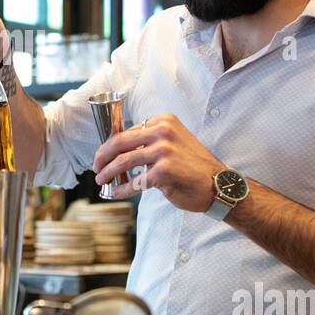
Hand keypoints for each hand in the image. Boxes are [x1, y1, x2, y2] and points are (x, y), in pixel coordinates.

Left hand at [92, 112, 224, 211]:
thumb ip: (150, 140)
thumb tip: (119, 149)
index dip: (109, 144)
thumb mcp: (174, 142)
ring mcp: (164, 151)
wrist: (219, 184)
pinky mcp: (164, 172)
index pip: (127, 131)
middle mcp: (163, 132)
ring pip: (123, 162)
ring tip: (101, 180)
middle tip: (96, 167)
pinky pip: (135, 182)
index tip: (102, 155)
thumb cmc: (193, 166)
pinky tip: (116, 193)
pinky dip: (122, 189)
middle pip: (119, 143)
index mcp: (164, 121)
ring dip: (108, 173)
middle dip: (102, 156)